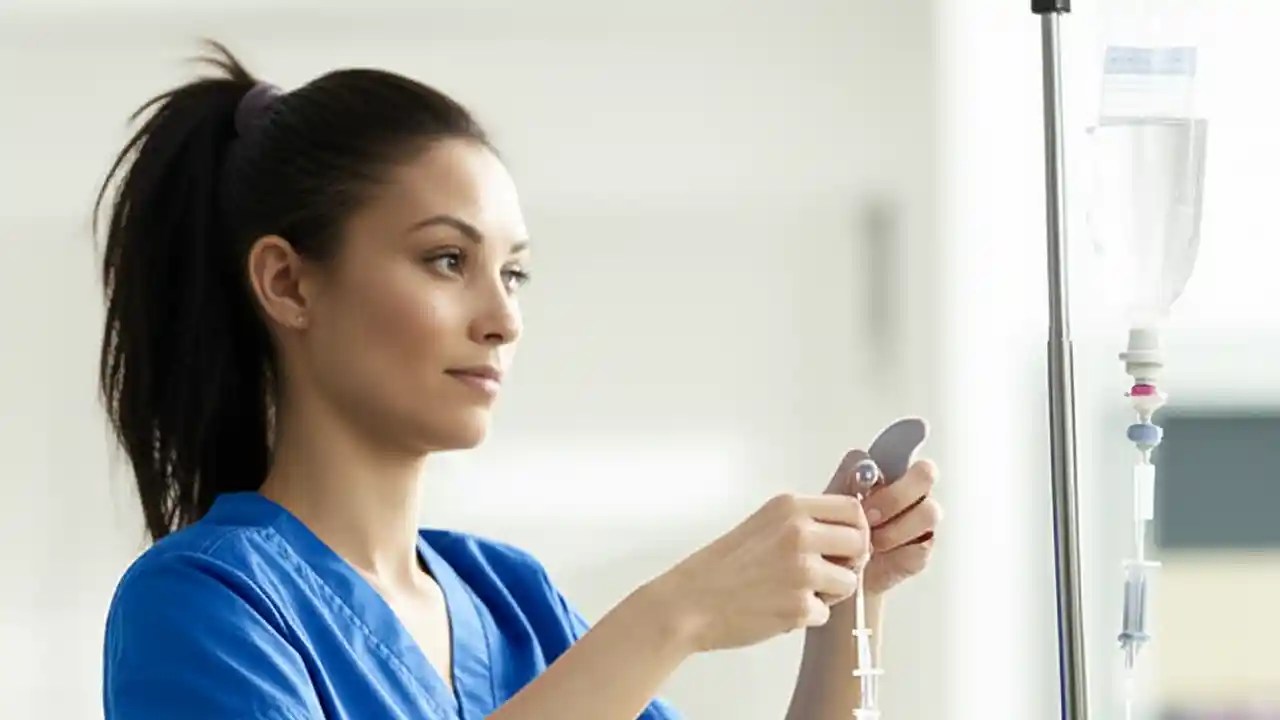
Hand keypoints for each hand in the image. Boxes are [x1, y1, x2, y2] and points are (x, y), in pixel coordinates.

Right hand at [653, 494, 870, 652]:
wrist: (689, 602)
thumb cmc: (721, 568)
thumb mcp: (763, 524)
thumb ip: (802, 522)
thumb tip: (847, 532)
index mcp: (789, 507)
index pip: (851, 508)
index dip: (856, 528)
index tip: (845, 543)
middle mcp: (798, 533)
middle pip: (860, 542)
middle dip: (850, 561)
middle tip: (827, 572)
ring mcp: (801, 570)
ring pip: (850, 582)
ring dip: (830, 592)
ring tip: (796, 592)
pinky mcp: (800, 606)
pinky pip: (826, 613)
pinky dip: (807, 616)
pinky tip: (779, 608)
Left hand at [824, 450, 941, 595]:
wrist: (831, 574)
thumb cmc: (832, 531)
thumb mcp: (831, 503)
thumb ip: (847, 481)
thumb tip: (865, 466)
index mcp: (888, 472)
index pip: (905, 446)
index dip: (899, 449)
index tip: (873, 474)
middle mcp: (910, 492)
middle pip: (926, 474)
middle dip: (896, 495)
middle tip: (868, 514)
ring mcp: (919, 521)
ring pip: (929, 511)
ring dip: (896, 528)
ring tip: (870, 542)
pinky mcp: (921, 551)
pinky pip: (922, 547)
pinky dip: (897, 554)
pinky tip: (878, 559)